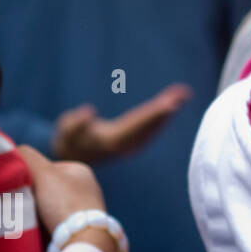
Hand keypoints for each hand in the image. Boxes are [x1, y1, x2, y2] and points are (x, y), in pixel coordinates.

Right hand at [18, 145, 120, 251]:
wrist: (83, 240)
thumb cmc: (65, 202)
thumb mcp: (44, 172)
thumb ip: (27, 157)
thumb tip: (13, 150)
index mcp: (80, 171)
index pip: (43, 168)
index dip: (26, 176)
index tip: (16, 187)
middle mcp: (85, 188)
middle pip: (44, 189)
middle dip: (29, 196)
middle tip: (17, 204)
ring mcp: (82, 210)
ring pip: (46, 208)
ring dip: (33, 213)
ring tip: (24, 219)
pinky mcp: (78, 230)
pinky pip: (51, 225)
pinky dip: (41, 227)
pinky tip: (34, 232)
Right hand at [51, 84, 191, 165]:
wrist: (75, 158)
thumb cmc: (69, 141)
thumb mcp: (67, 132)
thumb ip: (77, 124)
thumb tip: (88, 111)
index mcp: (113, 141)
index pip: (137, 125)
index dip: (152, 115)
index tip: (168, 105)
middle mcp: (127, 143)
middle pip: (149, 124)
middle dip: (165, 110)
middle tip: (182, 95)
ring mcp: (132, 142)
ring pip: (154, 124)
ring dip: (168, 109)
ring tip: (183, 93)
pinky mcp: (134, 138)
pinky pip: (152, 124)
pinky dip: (163, 113)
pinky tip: (176, 100)